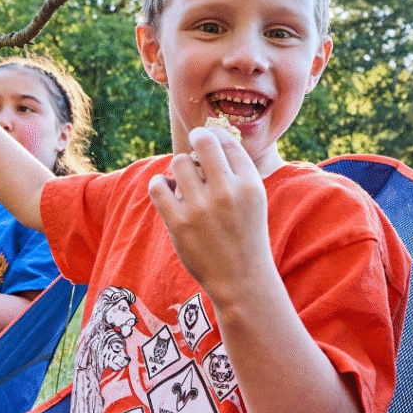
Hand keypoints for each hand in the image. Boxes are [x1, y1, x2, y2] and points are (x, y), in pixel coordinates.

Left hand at [148, 126, 274, 306]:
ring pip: (178, 162)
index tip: (207, 139)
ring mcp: (201, 208)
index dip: (214, 134)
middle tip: (194, 151)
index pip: (227, 140)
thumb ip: (237, 170)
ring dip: (179, 168)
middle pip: (202, 141)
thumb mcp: (254, 198)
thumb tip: (209, 136)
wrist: (241, 278)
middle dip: (196, 141)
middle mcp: (227, 192)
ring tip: (184, 182)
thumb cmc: (246, 234)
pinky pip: (158, 186)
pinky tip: (167, 190)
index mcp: (249, 184)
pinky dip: (159, 183)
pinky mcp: (179, 224)